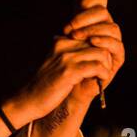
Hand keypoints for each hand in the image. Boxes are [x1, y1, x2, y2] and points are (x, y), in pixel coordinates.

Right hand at [5, 0, 123, 123]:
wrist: (30, 100)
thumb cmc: (46, 84)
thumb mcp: (57, 63)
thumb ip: (71, 54)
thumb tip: (96, 50)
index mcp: (60, 41)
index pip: (90, 36)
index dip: (99, 49)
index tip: (100, 63)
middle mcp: (63, 45)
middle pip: (98, 43)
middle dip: (105, 57)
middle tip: (104, 70)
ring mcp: (66, 58)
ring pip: (101, 53)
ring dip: (106, 66)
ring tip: (102, 76)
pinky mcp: (70, 71)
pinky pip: (97, 67)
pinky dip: (103, 74)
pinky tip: (100, 80)